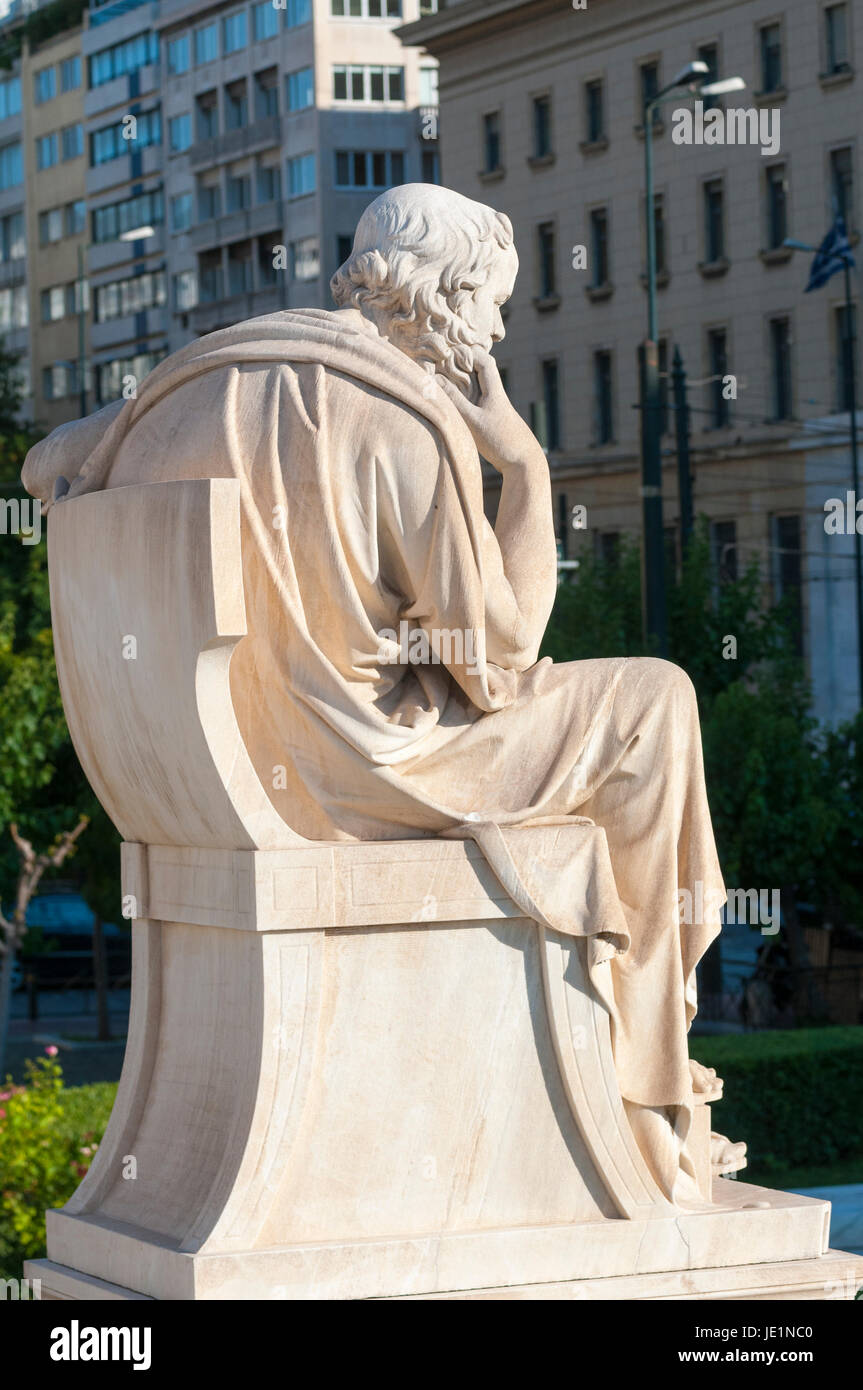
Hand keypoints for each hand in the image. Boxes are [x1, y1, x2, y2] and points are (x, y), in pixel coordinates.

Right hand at [436, 352, 547, 474]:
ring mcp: (494, 409)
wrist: (524, 463)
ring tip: (440, 380)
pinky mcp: (491, 421)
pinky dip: (463, 398)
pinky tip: (451, 403)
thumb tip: (434, 380)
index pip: (484, 361)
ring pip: (476, 388)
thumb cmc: (500, 440)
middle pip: (479, 372)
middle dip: (461, 366)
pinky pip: (475, 403)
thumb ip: (454, 400)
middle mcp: (495, 396)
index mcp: (495, 390)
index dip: (468, 352)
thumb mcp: (473, 420)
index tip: (449, 353)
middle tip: (440, 364)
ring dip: (461, 382)